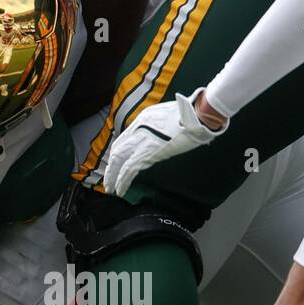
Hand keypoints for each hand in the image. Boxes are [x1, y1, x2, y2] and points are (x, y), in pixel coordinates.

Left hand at [102, 90, 226, 197]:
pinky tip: (121, 188)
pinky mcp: (149, 153)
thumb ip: (154, 126)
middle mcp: (137, 131)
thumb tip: (152, 136)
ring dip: (113, 177)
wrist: (195, 116)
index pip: (122, 141)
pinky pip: (130, 168)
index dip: (117, 155)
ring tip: (111, 189)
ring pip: (119, 161)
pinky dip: (123, 179)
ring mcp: (141, 141)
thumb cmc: (187, 115)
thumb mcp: (164, 115)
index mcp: (140, 121)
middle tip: (107, 182)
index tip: (115, 166)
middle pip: (117, 152)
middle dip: (110, 169)